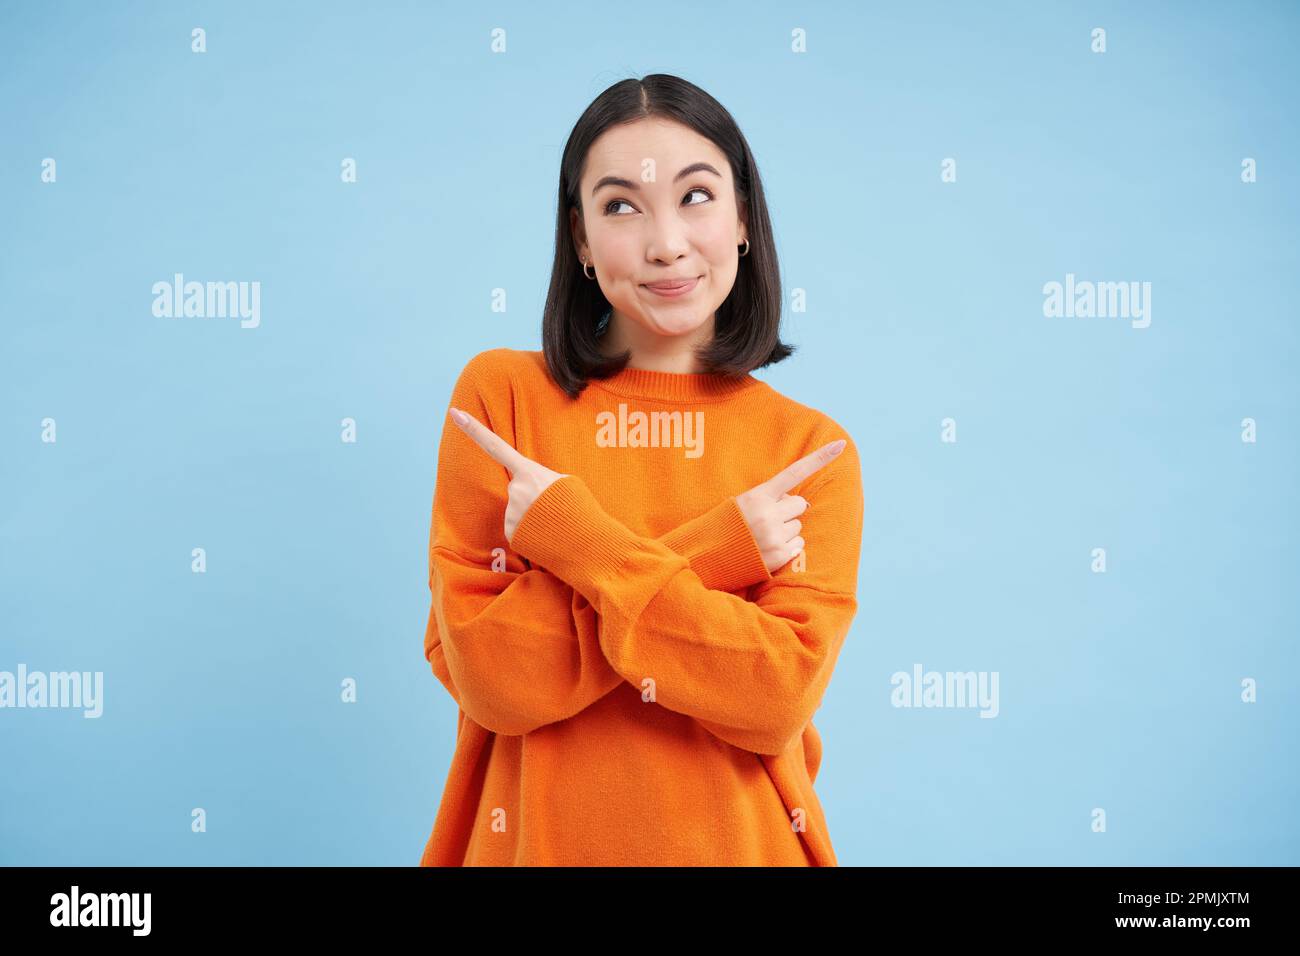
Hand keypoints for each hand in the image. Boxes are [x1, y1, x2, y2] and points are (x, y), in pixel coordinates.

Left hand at [449, 406, 567, 543]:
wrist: (587, 540)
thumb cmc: (580, 507)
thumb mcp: (565, 481)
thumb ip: (541, 478)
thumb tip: (528, 487)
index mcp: (529, 471)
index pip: (495, 445)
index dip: (474, 429)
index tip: (454, 413)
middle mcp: (515, 490)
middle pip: (516, 489)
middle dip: (531, 497)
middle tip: (553, 508)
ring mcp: (511, 512)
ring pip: (516, 510)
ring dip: (531, 516)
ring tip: (552, 521)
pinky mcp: (511, 534)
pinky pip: (517, 527)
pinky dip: (529, 531)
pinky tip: (543, 534)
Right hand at [734, 439, 845, 572]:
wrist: (706, 556)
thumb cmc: (725, 525)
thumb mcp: (742, 502)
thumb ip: (770, 497)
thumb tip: (801, 503)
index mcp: (758, 496)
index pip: (794, 472)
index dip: (820, 458)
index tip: (841, 444)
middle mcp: (768, 515)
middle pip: (800, 504)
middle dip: (789, 511)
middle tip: (767, 519)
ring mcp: (774, 536)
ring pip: (799, 526)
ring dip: (786, 530)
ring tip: (762, 537)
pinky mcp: (778, 556)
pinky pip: (798, 546)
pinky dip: (787, 548)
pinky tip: (767, 549)